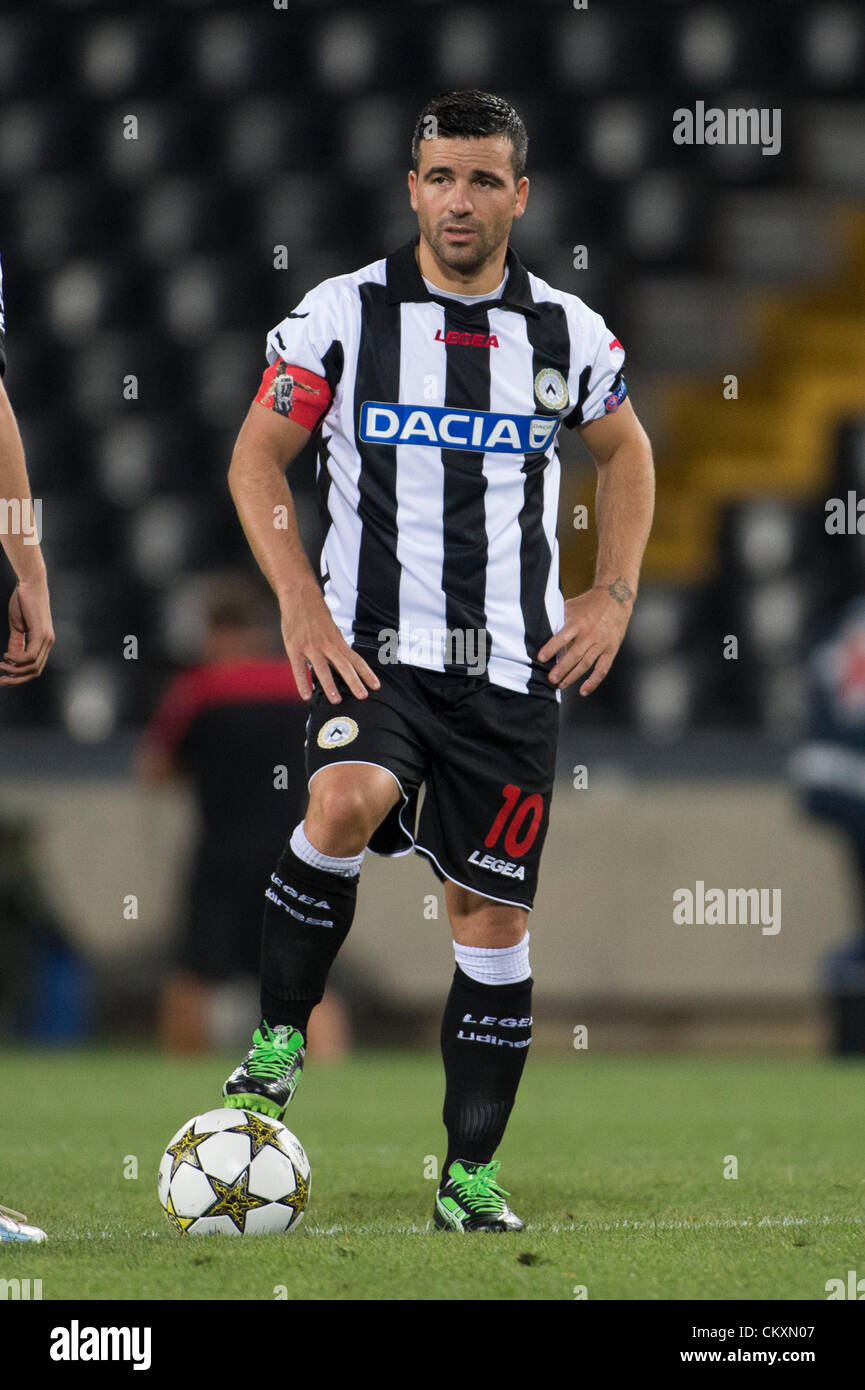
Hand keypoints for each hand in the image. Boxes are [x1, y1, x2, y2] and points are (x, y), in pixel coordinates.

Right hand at [0, 576, 54, 684]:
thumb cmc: (23, 602)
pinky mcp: (42, 634)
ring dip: (15, 670)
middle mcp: (48, 643)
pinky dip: (17, 659)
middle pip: (35, 671)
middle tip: (1, 681)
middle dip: (17, 679)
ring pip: (33, 666)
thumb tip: (11, 658)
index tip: (4, 678)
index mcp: (43, 642)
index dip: (20, 676)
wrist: (30, 584)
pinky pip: (30, 656)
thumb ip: (17, 642)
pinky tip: (6, 655)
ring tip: (2, 665)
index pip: (35, 667)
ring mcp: (46, 639)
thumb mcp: (18, 626)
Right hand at [281, 584, 380, 704]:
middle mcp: (327, 645)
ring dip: (330, 685)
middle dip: (354, 682)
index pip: (356, 660)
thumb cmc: (316, 616)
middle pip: (344, 666)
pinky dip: (302, 683)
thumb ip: (336, 646)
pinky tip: (306, 696)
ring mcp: (311, 647)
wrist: (300, 596)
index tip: (376, 686)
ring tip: (337, 701)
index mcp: (337, 641)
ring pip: (322, 669)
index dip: (367, 673)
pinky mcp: (295, 648)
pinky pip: (299, 669)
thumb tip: (345, 663)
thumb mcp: (331, 630)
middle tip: (363, 696)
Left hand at [538, 580, 633, 695]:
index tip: (541, 658)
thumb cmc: (588, 604)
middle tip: (551, 679)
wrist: (615, 598)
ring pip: (586, 664)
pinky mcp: (610, 650)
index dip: (551, 648)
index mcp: (578, 622)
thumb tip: (540, 631)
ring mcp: (601, 643)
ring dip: (573, 676)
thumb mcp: (571, 606)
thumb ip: (558, 619)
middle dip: (562, 668)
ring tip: (561, 685)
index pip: (562, 637)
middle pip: (574, 655)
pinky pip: (602, 669)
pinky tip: (583, 691)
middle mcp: (590, 634)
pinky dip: (593, 681)